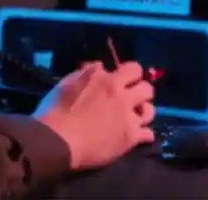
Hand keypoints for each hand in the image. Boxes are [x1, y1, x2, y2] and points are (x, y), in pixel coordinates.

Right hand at [33, 61, 156, 170]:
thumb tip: (100, 66)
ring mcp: (129, 119)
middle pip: (148, 88)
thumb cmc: (56, 111)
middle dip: (141, 91)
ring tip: (135, 117)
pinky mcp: (130, 139)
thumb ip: (87, 72)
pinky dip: (144, 134)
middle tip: (130, 98)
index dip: (131, 73)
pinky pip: (148, 135)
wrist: (57, 142)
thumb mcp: (68, 83)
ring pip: (151, 111)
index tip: (123, 79)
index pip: (134, 69)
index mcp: (109, 82)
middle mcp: (123, 98)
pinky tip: (136, 136)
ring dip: (144, 112)